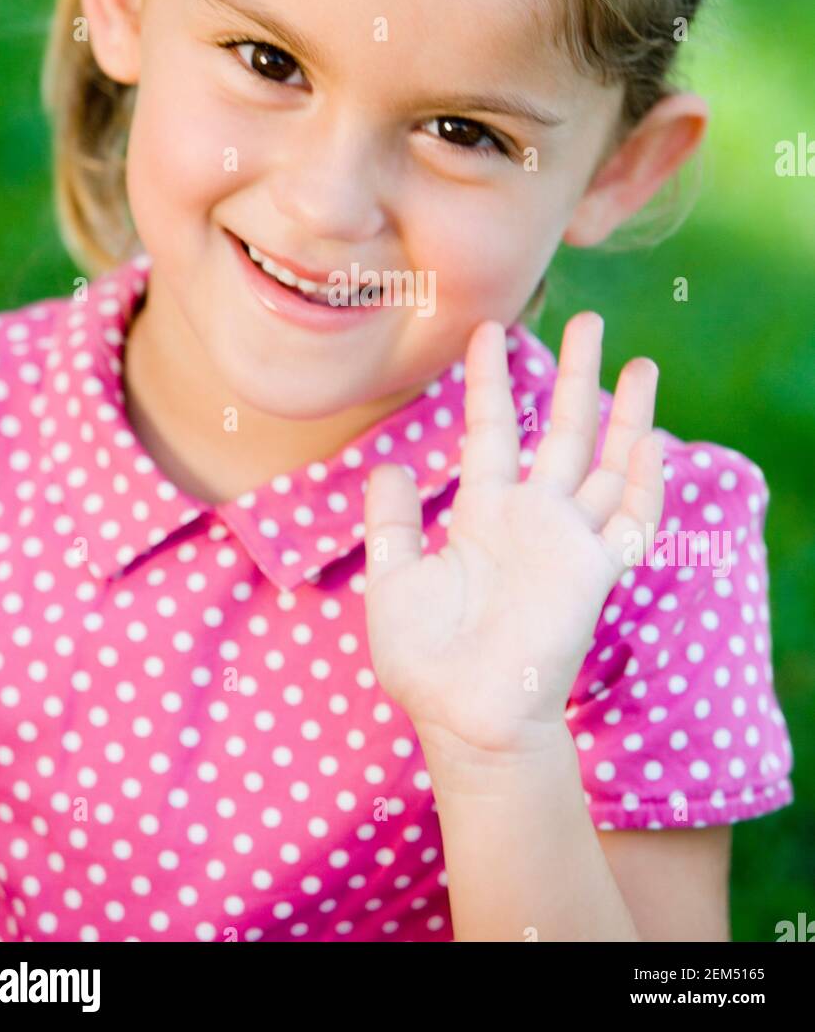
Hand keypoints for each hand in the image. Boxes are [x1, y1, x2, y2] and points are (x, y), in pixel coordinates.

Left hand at [362, 312, 663, 761]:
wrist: (463, 720)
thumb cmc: (425, 660)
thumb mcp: (393, 580)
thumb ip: (391, 522)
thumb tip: (389, 465)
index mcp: (482, 514)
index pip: (493, 431)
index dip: (492, 382)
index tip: (486, 331)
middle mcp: (531, 519)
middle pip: (562, 432)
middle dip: (574, 375)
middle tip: (589, 320)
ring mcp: (567, 543)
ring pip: (606, 464)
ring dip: (626, 415)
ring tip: (643, 362)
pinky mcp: (593, 573)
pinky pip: (630, 522)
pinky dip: (645, 484)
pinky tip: (651, 440)